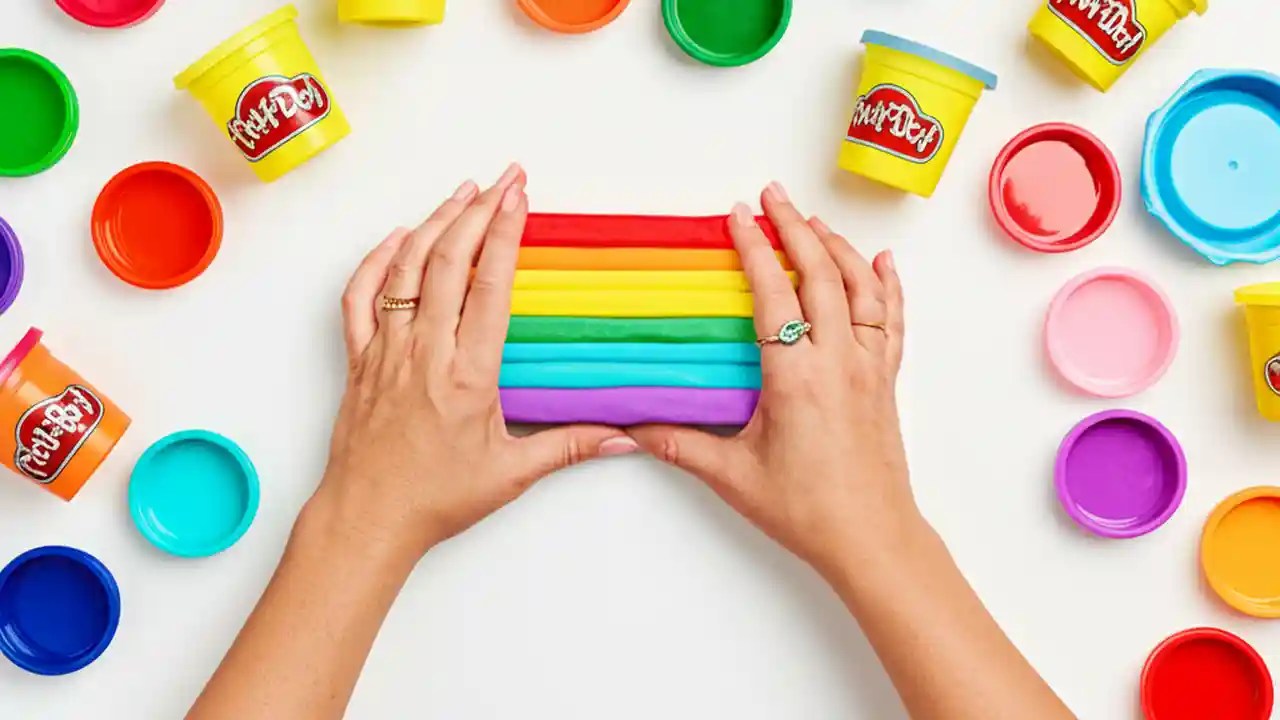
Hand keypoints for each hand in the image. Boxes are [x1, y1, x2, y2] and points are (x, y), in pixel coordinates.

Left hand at [311, 164, 635, 559]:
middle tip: (503, 177)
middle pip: (448, 260)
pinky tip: (398, 238)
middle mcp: (424, 351)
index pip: (489, 286)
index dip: (505, 234)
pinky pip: (360, 295)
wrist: (367, 518)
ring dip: (435, 222)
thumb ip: (569, 446)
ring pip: (405, 268)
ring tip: (462, 193)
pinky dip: (378, 258)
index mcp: (467, 373)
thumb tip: (622, 438)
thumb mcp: (511, 473)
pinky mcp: (359, 358)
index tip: (519, 198)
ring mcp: (387, 350)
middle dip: (478, 210)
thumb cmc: (434, 499)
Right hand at [629, 182, 915, 578]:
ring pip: (861, 286)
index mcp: (797, 375)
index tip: (738, 216)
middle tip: (772, 195)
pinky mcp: (885, 381)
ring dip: (837, 246)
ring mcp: (868, 366)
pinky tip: (881, 262)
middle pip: (820, 272)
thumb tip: (635, 427)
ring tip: (814, 220)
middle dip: (795, 226)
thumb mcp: (734, 476)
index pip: (773, 292)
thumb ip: (681, 445)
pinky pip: (892, 318)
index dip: (754, 247)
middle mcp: (838, 359)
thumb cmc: (809, 510)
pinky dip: (887, 284)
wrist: (871, 538)